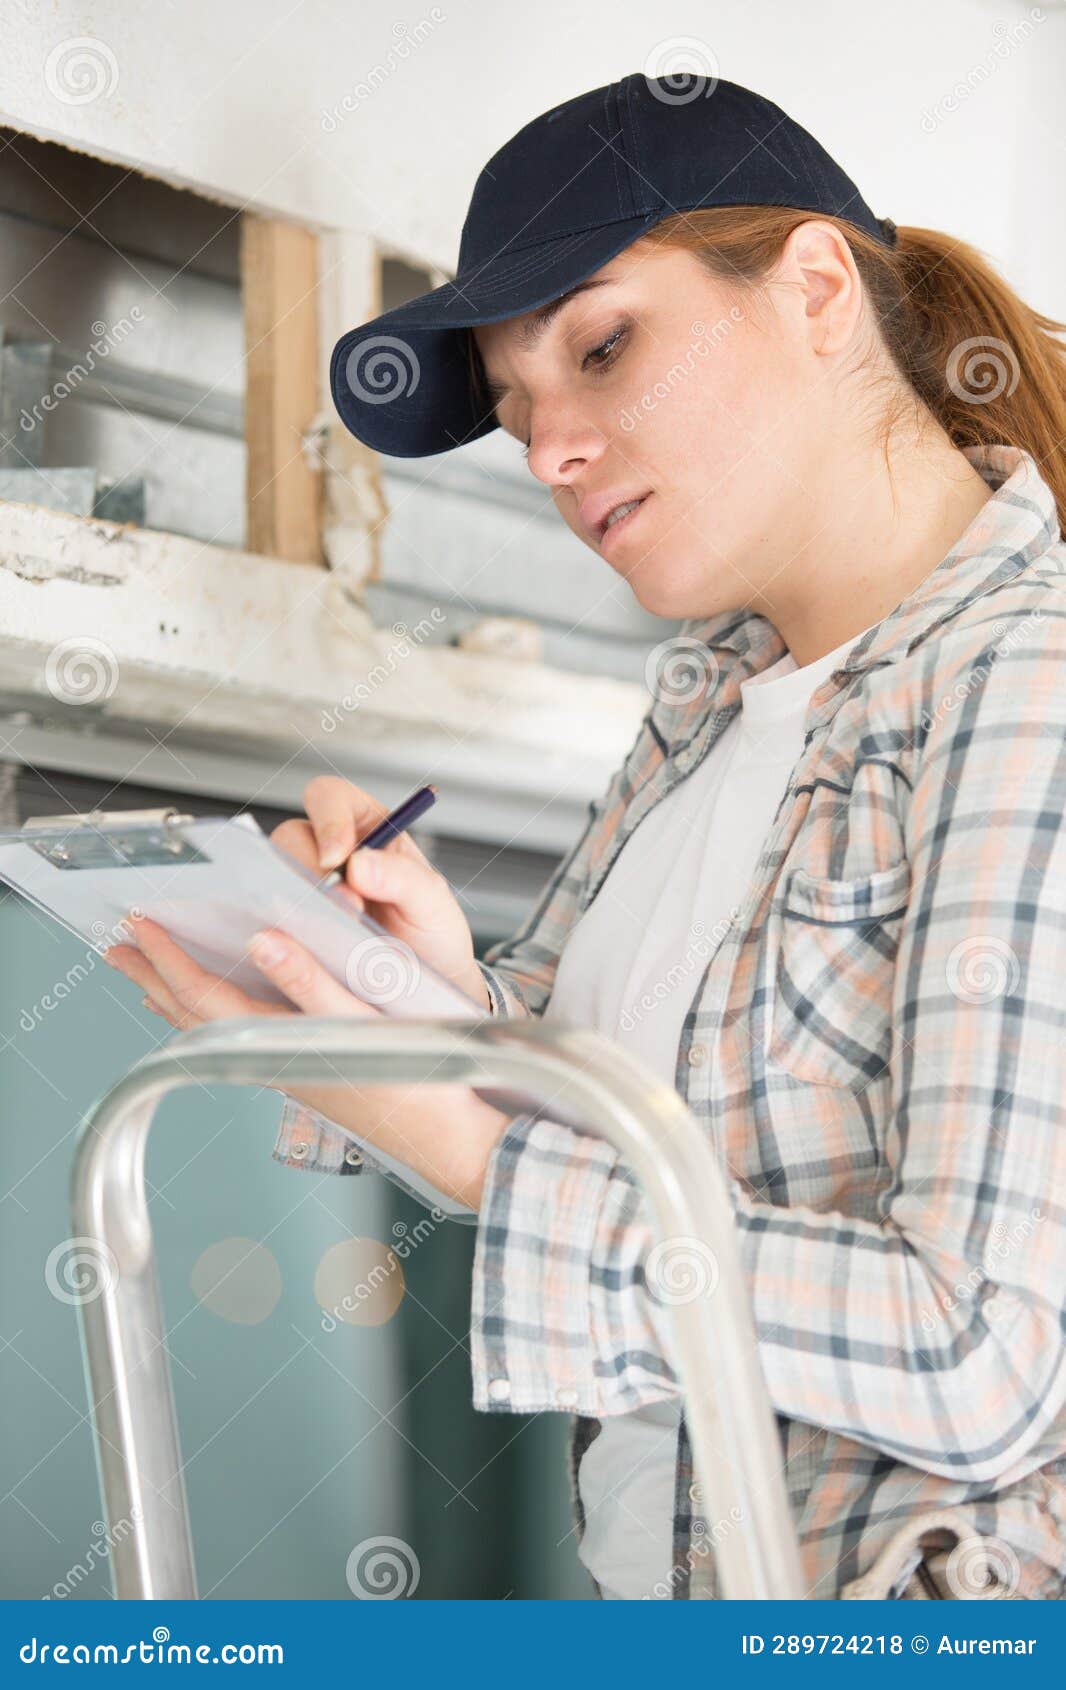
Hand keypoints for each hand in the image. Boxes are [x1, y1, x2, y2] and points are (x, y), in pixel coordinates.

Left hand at [104, 913, 505, 1209]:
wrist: (452, 1138)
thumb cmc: (421, 1084)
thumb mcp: (368, 1020)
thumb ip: (312, 980)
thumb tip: (265, 942)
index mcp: (280, 1042)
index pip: (203, 995)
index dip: (167, 958)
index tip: (139, 925)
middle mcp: (272, 1058)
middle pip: (192, 1014)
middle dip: (152, 976)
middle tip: (117, 946)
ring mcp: (285, 1066)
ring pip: (211, 1026)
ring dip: (174, 994)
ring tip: (149, 972)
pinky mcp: (305, 1068)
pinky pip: (237, 1032)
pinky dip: (212, 1010)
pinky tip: (220, 1001)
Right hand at [271, 775, 488, 1010]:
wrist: (426, 983)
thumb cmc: (432, 933)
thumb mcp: (433, 903)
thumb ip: (405, 879)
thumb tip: (359, 864)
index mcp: (367, 826)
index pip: (330, 798)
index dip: (327, 821)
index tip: (336, 859)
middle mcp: (330, 852)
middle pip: (291, 837)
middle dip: (310, 870)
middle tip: (344, 908)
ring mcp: (307, 887)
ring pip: (273, 875)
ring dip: (297, 902)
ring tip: (331, 933)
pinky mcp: (292, 924)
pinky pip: (270, 915)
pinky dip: (282, 928)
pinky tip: (307, 947)